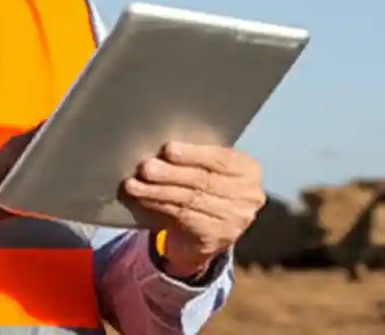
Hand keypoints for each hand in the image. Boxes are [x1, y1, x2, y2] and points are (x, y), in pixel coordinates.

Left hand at [122, 141, 265, 278]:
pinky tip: (143, 199)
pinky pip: (183, 218)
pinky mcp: (216, 238)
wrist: (209, 233)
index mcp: (249, 170)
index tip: (168, 148)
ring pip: (190, 200)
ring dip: (158, 191)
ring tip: (135, 184)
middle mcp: (248, 197)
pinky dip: (159, 206)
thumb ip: (199, 156)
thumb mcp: (213, 169)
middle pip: (204, 181)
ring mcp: (234, 220)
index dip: (193, 154)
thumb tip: (164, 146)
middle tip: (146, 167)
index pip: (221, 160)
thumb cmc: (207, 188)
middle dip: (171, 173)